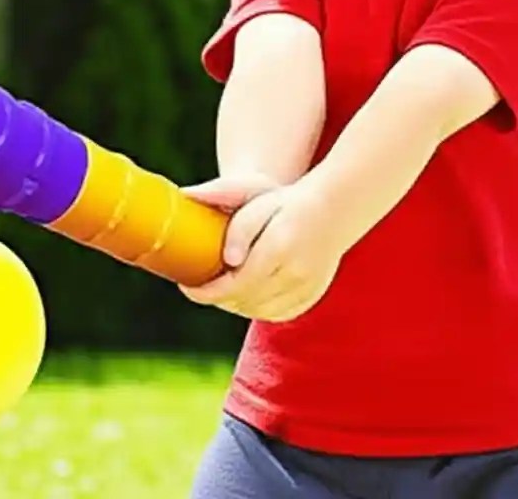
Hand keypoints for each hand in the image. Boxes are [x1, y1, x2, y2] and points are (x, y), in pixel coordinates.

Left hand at [180, 179, 342, 321]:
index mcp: (278, 250)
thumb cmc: (285, 203)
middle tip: (200, 286)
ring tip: (221, 289)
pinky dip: (258, 308)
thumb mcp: (256, 204)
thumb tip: (228, 261)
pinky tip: (246, 295)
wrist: (331, 209)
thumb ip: (239, 230)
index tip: (186, 286)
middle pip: (243, 301)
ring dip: (235, 304)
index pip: (233, 285)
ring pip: (259, 311)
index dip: (205, 292)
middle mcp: (295, 273)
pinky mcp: (311, 296)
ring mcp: (306, 288)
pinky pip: (278, 313)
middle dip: (216, 298)